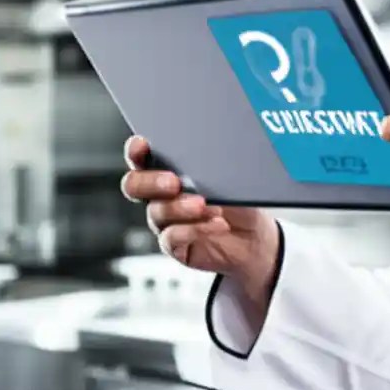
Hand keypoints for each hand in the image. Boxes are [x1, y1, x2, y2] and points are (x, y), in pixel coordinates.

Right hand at [120, 136, 279, 308]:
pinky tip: (217, 224)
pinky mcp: (174, 245)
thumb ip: (215, 164)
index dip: (136, 150)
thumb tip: (208, 155)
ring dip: (180, 207)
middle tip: (174, 182)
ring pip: (156, 212)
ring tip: (205, 205)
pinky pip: (171, 237)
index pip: (141, 157)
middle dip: (151, 182)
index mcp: (170, 170)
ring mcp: (165, 221)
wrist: (255, 238)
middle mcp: (161, 195)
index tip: (142, 145)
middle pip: (134, 185)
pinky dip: (194, 229)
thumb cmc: (241, 201)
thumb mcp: (234, 177)